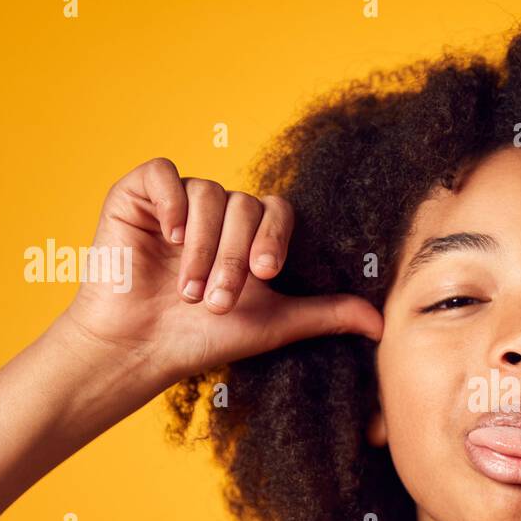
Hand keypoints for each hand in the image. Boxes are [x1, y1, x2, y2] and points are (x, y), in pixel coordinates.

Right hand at [57, 157, 382, 385]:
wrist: (139, 348)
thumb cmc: (204, 337)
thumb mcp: (273, 324)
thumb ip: (324, 314)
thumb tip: (382, 323)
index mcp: (251, 234)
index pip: (277, 211)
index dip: (274, 237)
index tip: (264, 275)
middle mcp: (218, 213)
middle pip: (243, 205)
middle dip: (233, 256)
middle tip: (217, 300)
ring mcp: (178, 202)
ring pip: (208, 194)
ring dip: (202, 247)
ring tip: (189, 292)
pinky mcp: (138, 196)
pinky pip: (163, 173)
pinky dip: (171, 202)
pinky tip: (168, 237)